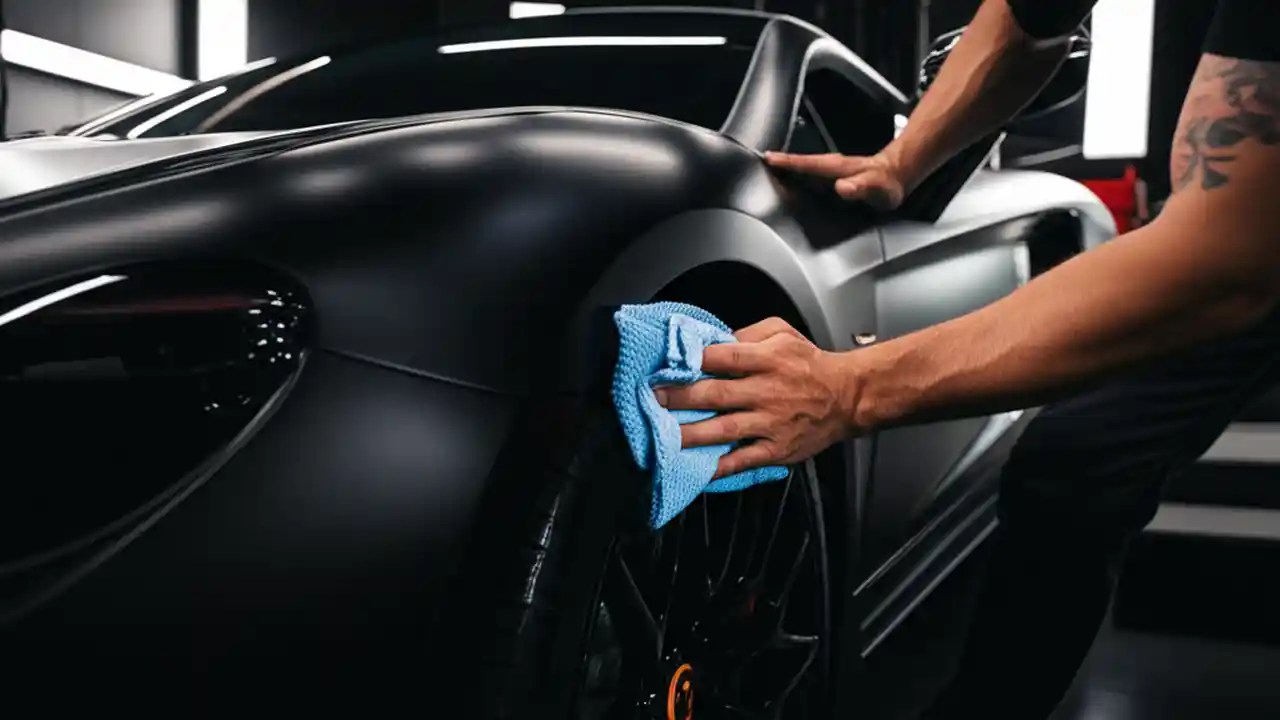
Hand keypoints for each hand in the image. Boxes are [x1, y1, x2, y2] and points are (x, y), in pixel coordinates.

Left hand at [654, 317, 859, 478]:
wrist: (848, 397)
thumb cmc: (811, 363)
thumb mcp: (783, 333)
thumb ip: (747, 334)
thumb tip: (712, 342)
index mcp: (768, 359)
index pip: (723, 357)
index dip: (692, 361)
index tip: (665, 364)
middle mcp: (767, 391)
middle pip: (716, 394)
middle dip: (680, 397)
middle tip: (653, 398)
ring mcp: (771, 422)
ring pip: (724, 429)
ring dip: (691, 433)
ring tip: (663, 435)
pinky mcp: (776, 448)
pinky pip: (743, 459)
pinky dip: (720, 467)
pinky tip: (697, 469)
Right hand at [764, 150, 907, 211]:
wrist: (896, 176)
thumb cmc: (886, 184)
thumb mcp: (877, 188)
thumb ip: (861, 187)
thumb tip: (843, 188)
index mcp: (837, 168)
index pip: (807, 164)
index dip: (788, 162)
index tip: (768, 158)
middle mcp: (830, 166)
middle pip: (799, 163)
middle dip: (780, 162)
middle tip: (758, 161)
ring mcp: (829, 171)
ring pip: (802, 168)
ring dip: (785, 168)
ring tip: (767, 170)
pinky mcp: (830, 177)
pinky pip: (808, 174)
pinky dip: (795, 174)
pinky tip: (788, 180)